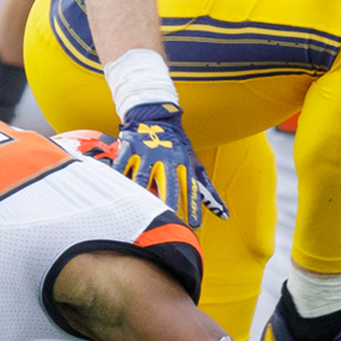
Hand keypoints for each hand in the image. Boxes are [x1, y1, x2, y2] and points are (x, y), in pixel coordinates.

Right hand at [114, 102, 226, 226]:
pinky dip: (118, 177)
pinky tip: (116, 191)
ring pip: (142, 177)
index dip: (193, 206)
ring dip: (141, 193)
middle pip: (167, 183)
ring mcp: (147, 151)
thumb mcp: (194, 164)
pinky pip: (121, 166)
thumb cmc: (177, 147)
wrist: (156, 116)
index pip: (190, 187)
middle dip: (168, 202)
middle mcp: (166, 157)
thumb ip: (207, 191)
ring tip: (140, 210)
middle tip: (167, 219)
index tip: (195, 224)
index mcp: (183, 162)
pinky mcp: (129, 147)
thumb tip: (224, 214)